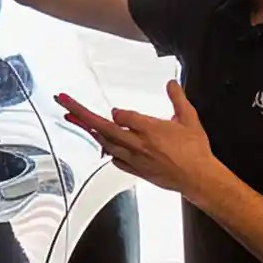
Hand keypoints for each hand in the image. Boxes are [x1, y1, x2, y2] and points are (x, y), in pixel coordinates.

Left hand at [54, 80, 217, 194]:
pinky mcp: (136, 171)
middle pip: (103, 127)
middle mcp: (138, 144)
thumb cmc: (195, 151)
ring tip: (73, 119)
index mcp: (150, 129)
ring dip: (88, 131)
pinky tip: (103, 146)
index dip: (118, 114)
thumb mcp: (189, 119)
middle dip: (81, 113)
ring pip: (105, 143)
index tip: (117, 112)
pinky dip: (107, 151)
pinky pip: (115, 159)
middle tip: (64, 103)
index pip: (122, 116)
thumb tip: (171, 83)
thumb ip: (178, 99)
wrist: (198, 179)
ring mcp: (135, 159)